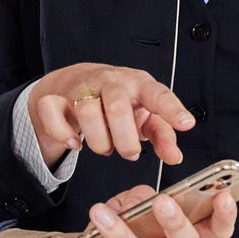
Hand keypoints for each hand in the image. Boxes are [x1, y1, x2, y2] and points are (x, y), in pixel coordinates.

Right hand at [31, 63, 195, 167]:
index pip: (157, 93)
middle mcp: (110, 82)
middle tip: (129, 153)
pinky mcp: (57, 98)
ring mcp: (82, 88)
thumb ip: (164, 136)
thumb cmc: (120, 100)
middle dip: (125, 139)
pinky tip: (76, 143)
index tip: (186, 124)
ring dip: (98, 141)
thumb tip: (175, 157)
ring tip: (105, 147)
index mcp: (138, 84)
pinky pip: (52, 112)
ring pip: (86, 112)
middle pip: (116, 107)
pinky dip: (63, 133)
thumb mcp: (146, 115)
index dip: (172, 110)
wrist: (80, 80)